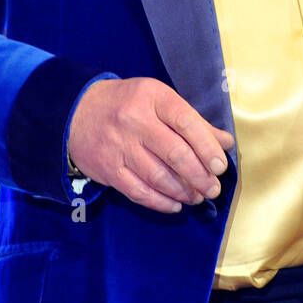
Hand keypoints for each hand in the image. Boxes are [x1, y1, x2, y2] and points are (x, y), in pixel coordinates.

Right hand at [66, 77, 235, 212]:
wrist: (77, 112)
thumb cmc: (127, 104)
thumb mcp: (158, 100)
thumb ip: (192, 121)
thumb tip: (224, 142)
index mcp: (152, 97)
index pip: (186, 122)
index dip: (207, 147)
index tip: (220, 166)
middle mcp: (135, 120)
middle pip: (175, 153)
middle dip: (199, 176)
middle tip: (213, 189)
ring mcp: (120, 146)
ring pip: (158, 176)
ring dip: (183, 191)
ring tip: (197, 197)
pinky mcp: (109, 169)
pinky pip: (139, 191)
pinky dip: (160, 202)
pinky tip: (175, 205)